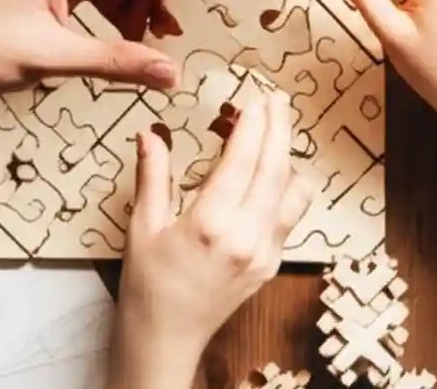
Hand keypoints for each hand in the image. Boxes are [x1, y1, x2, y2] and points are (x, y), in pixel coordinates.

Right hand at [107, 93, 314, 388]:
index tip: (254, 98)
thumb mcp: (142, 227)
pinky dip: (287, 187)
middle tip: (276, 98)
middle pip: (277, 168)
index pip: (242, 159)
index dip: (253, 123)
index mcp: (211, 223)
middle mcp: (246, 236)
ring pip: (294, 191)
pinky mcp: (272, 263)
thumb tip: (151, 134)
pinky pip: (291, 215)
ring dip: (289, 157)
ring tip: (274, 134)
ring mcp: (265, 251)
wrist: (166, 338)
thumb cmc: (148, 287)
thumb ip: (152, 176)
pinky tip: (272, 174)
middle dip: (279, 127)